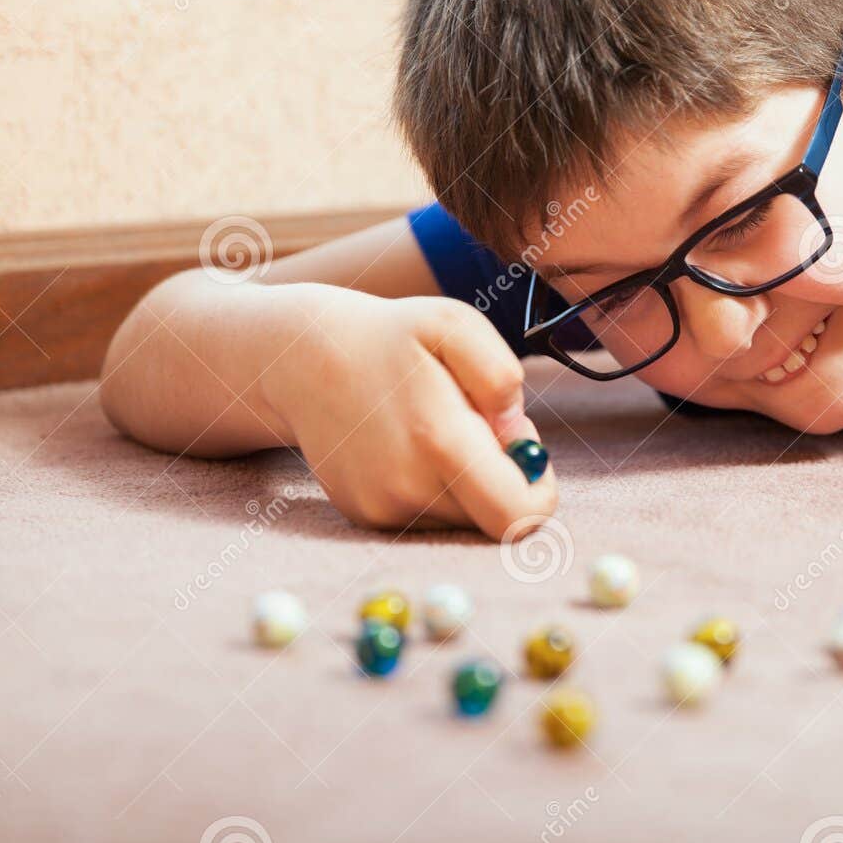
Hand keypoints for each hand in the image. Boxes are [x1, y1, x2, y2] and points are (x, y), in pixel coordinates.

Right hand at [263, 287, 556, 534]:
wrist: (302, 358)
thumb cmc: (392, 337)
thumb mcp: (454, 324)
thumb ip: (499, 374)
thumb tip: (516, 436)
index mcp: (438, 441)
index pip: (516, 516)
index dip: (539, 492)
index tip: (525, 452)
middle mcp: (407, 488)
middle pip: (494, 518)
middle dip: (506, 478)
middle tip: (482, 426)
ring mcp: (381, 508)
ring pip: (463, 517)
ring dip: (469, 480)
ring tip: (437, 426)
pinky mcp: (365, 515)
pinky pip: (428, 515)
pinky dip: (435, 485)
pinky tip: (409, 442)